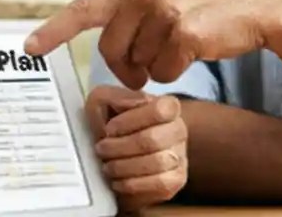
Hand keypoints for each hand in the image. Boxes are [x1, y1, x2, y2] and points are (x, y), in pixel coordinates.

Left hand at [25, 0, 281, 87]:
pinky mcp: (184, 33)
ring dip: (158, 68)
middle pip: (111, 52)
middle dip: (128, 67)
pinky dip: (178, 72)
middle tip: (149, 65)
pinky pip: (165, 73)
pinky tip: (197, 51)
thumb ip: (133, 9)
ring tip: (182, 45)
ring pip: (139, 66)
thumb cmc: (210, 4)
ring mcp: (164, 12)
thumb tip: (107, 45)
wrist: (259, 5)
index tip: (29, 49)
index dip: (54, 31)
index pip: (83, 9)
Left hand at [86, 86, 187, 211]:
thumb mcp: (104, 102)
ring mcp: (180, 156)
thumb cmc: (113, 123)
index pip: (159, 110)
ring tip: (107, 166)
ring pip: (156, 163)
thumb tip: (128, 105)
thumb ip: (113, 97)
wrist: (119, 148)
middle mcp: (178, 129)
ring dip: (124, 166)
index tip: (109, 129)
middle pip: (153, 140)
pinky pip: (160, 184)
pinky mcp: (176, 180)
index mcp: (167, 106)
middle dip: (119, 147)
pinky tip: (118, 180)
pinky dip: (133, 184)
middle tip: (101, 149)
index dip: (130, 121)